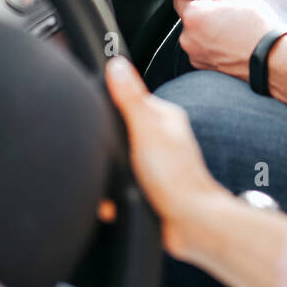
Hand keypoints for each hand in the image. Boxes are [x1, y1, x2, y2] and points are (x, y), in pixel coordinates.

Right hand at [104, 57, 229, 259]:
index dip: (107, 110)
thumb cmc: (175, 179)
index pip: (127, 98)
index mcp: (164, 116)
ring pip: (118, 159)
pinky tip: (114, 202)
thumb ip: (130, 98)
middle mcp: (162, 136)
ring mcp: (156, 162)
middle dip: (105, 149)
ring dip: (110, 174)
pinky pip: (121, 183)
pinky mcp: (150, 185)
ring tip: (114, 185)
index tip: (95, 121)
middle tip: (106, 160)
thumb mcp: (145, 131)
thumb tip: (117, 63)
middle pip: (119, 130)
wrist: (190, 223)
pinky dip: (114, 194)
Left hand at [173, 0, 277, 80]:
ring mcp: (196, 56)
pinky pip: (204, 52)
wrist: (273, 61)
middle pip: (190, 20)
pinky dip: (214, 48)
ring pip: (197, 37)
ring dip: (209, 33)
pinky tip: (232, 45)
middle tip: (226, 15)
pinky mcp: (205, 69)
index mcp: (194, 17)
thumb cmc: (260, 31)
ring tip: (232, 32)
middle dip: (204, 16)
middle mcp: (189, 39)